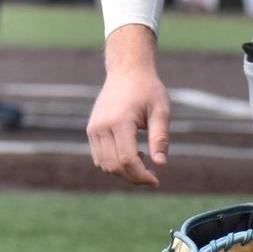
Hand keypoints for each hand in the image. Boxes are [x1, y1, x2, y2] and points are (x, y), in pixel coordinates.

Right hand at [86, 32, 170, 187]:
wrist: (126, 71)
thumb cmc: (148, 90)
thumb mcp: (161, 112)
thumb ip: (160, 139)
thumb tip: (161, 165)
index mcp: (119, 121)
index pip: (127, 158)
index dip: (141, 175)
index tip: (156, 180)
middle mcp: (101, 126)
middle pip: (113, 165)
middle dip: (133, 177)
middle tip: (152, 177)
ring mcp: (93, 128)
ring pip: (103, 164)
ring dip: (123, 172)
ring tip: (143, 163)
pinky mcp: (91, 129)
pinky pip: (99, 156)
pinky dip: (114, 163)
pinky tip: (132, 154)